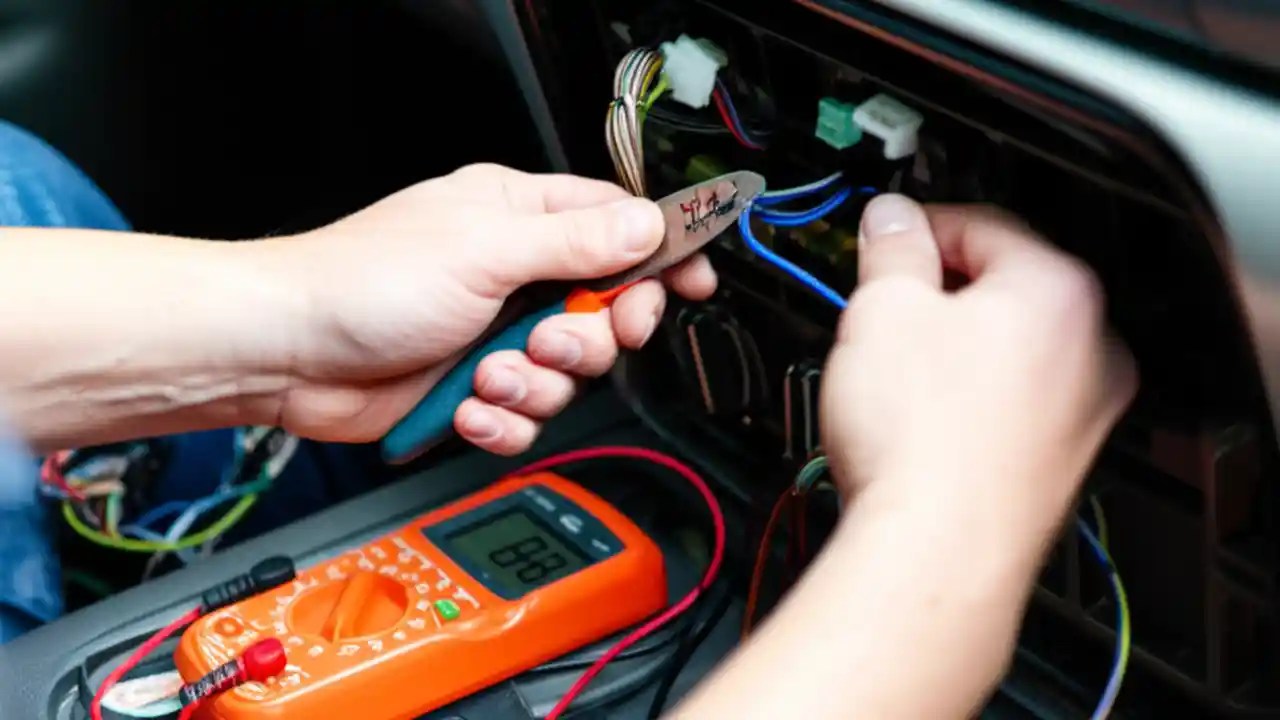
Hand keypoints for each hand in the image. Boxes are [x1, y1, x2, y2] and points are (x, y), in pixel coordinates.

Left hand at [258, 164, 715, 452]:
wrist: (289, 355)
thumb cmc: (363, 282)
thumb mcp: (485, 249)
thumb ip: (578, 242)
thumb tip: (649, 225)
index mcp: (519, 217)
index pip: (619, 226)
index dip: (662, 254)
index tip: (693, 281)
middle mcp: (514, 273)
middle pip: (606, 309)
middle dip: (590, 334)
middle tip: (556, 336)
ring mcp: (495, 333)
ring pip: (569, 372)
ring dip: (534, 382)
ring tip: (488, 371)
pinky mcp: (475, 386)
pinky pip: (527, 415)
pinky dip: (503, 418)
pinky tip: (468, 402)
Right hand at [819, 195, 1135, 549]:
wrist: (936, 550)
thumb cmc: (922, 440)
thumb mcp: (882, 310)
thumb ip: (891, 247)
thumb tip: (893, 221)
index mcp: (1060, 292)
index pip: (983, 224)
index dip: (918, 226)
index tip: (883, 239)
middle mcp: (1092, 348)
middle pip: (1001, 287)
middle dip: (937, 292)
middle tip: (880, 310)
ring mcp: (1084, 410)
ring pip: (1006, 348)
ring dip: (952, 345)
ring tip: (895, 373)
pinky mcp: (1058, 460)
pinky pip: (1011, 401)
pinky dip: (968, 397)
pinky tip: (921, 420)